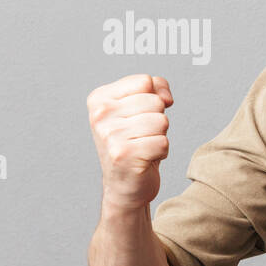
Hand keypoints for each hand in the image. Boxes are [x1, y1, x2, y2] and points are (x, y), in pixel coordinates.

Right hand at [87, 74, 173, 212]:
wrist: (125, 184)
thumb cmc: (135, 142)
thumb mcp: (140, 108)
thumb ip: (155, 88)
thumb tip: (166, 98)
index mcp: (100, 98)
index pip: (145, 81)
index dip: (155, 97)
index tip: (142, 114)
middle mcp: (100, 115)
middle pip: (155, 102)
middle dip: (157, 120)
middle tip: (142, 135)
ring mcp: (110, 135)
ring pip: (161, 121)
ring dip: (160, 136)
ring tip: (143, 146)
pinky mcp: (124, 154)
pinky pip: (163, 142)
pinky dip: (161, 152)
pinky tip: (145, 158)